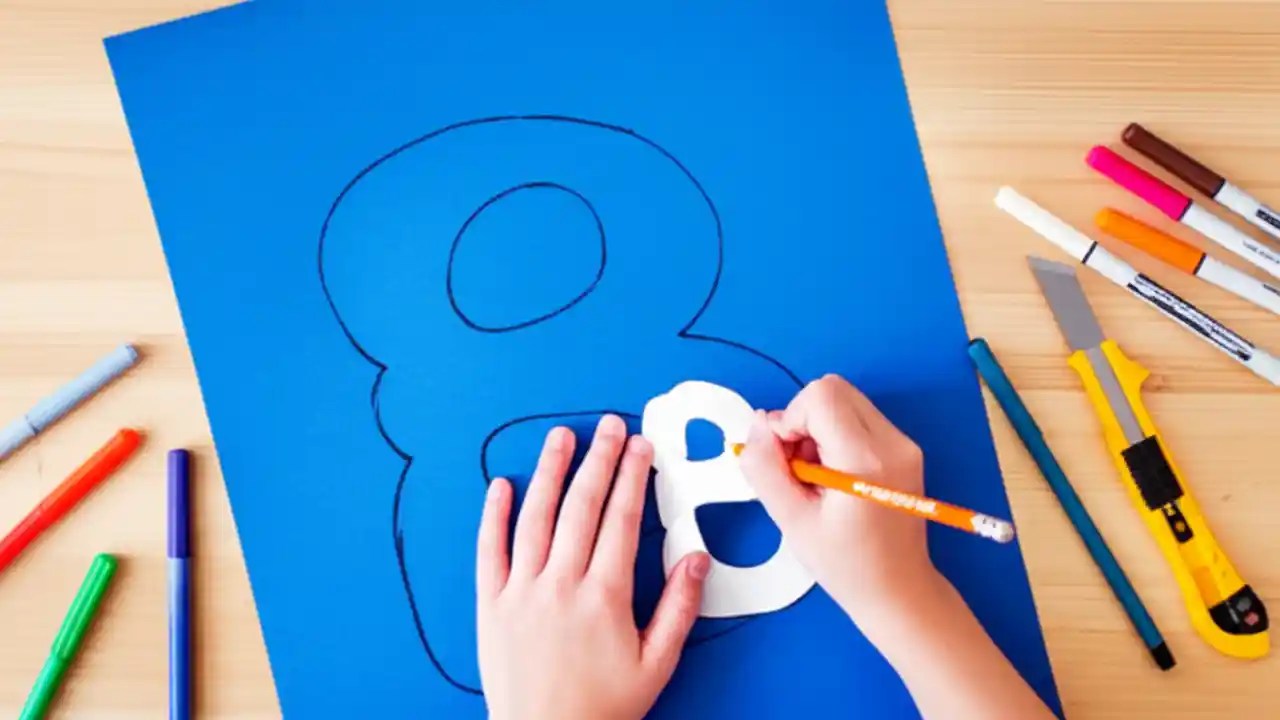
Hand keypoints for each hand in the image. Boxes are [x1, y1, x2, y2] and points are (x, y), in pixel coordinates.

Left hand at [476, 415, 710, 719]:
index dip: (632, 477)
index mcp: (605, 596)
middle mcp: (561, 584)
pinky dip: (493, 515)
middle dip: (599, 460)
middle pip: (582, 506)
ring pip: (535, 517)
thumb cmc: (602, 708)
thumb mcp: (656, 664)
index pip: (622, 519)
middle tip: (609, 427)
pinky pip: (488, 550)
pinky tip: (501, 485)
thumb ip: (679, 607)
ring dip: (550, 472)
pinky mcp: (490, 605)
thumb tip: (696, 557)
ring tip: (560, 437)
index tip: (639, 447)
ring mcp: (521, 591)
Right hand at [738, 374, 940, 628]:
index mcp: (866, 460)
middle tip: (797, 466)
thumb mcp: (791, 521)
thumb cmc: (845, 565)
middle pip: (834, 389)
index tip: (785, 459)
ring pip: (845, 401)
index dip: (791, 419)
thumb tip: (758, 425)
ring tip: (815, 475)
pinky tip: (833, 475)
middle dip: (803, 419)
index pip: (821, 395)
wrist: (899, 591)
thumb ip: (765, 468)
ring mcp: (904, 443)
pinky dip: (836, 436)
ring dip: (818, 428)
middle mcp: (893, 442)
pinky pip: (859, 418)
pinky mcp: (904, 448)